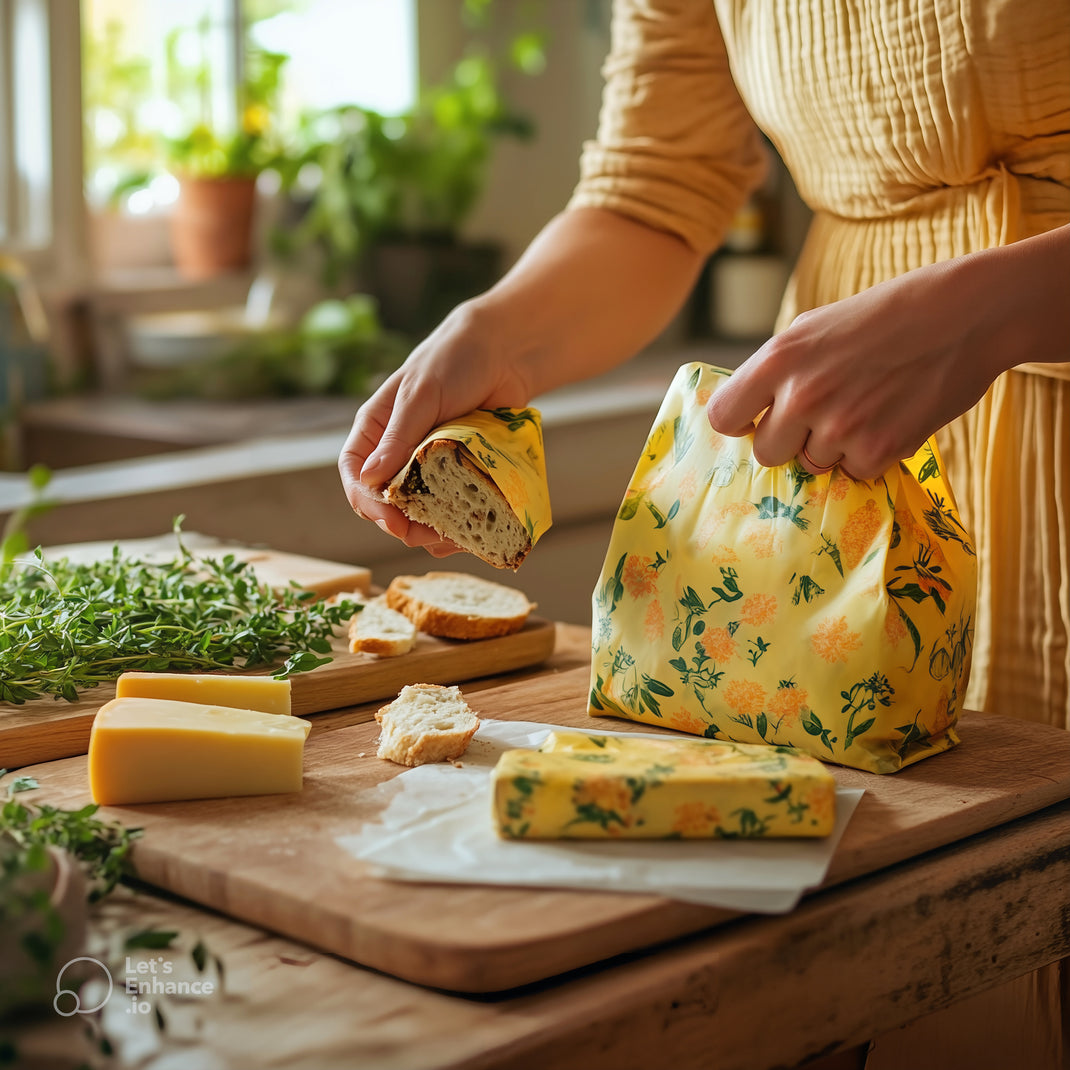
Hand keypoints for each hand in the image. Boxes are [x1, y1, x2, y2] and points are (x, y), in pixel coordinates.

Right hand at [338, 299, 532, 552]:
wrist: (503, 352)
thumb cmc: (453, 361)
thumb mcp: (421, 395)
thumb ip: (399, 436)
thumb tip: (370, 479)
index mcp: (376, 431)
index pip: (355, 475)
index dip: (367, 503)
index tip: (391, 521)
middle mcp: (399, 453)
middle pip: (387, 503)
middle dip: (404, 525)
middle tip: (429, 536)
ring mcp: (430, 467)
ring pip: (421, 513)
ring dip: (434, 532)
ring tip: (455, 537)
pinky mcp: (460, 474)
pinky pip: (454, 508)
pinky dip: (461, 525)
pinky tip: (474, 531)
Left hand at [705, 248, 1034, 479]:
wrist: (965, 314)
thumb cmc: (885, 317)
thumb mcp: (814, 328)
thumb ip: (778, 371)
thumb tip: (747, 412)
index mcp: (778, 358)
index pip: (723, 416)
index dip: (739, 423)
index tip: (753, 421)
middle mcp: (802, 395)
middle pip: (766, 452)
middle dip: (789, 440)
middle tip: (823, 414)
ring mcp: (839, 426)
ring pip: (812, 464)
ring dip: (834, 446)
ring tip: (866, 405)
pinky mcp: (878, 449)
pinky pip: (853, 472)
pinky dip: (870, 455)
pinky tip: (890, 418)